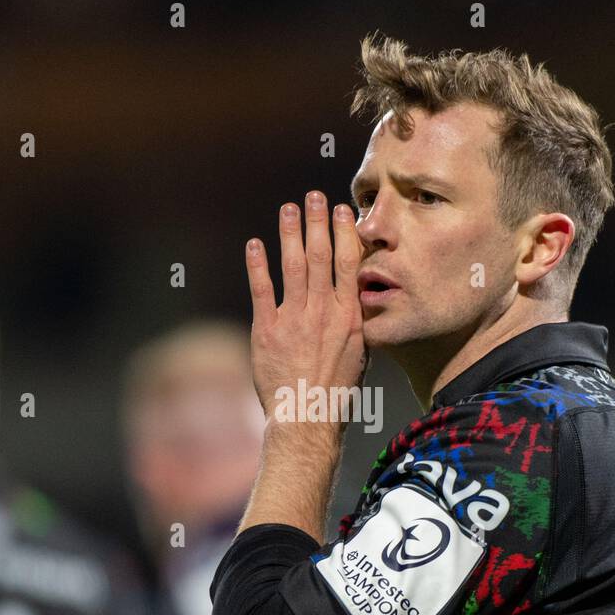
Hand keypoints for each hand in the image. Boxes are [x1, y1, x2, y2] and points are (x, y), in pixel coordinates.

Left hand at [245, 191, 367, 427]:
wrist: (307, 418)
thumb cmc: (335, 392)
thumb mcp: (359, 354)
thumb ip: (355, 322)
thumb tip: (355, 299)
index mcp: (348, 317)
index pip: (347, 264)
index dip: (343, 233)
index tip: (341, 210)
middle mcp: (323, 312)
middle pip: (321, 256)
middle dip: (316, 222)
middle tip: (312, 196)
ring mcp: (294, 320)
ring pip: (293, 266)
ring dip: (290, 234)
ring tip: (288, 209)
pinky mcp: (267, 331)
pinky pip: (261, 290)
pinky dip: (258, 265)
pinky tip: (255, 244)